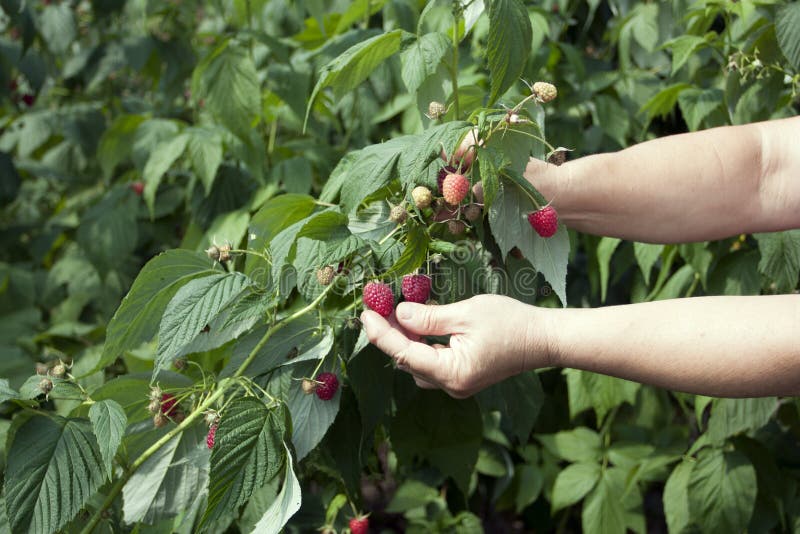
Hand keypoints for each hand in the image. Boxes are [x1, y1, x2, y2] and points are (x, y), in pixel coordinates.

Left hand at [360, 295, 550, 397]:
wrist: (543, 339)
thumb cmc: (510, 322)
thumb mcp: (465, 313)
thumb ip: (428, 317)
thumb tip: (398, 314)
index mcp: (451, 373)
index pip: (402, 353)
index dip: (380, 332)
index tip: (365, 311)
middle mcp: (450, 386)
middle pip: (406, 361)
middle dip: (390, 334)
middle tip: (379, 305)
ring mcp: (457, 384)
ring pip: (417, 364)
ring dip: (404, 340)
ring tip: (397, 312)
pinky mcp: (462, 377)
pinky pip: (431, 363)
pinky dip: (421, 344)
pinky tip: (418, 324)